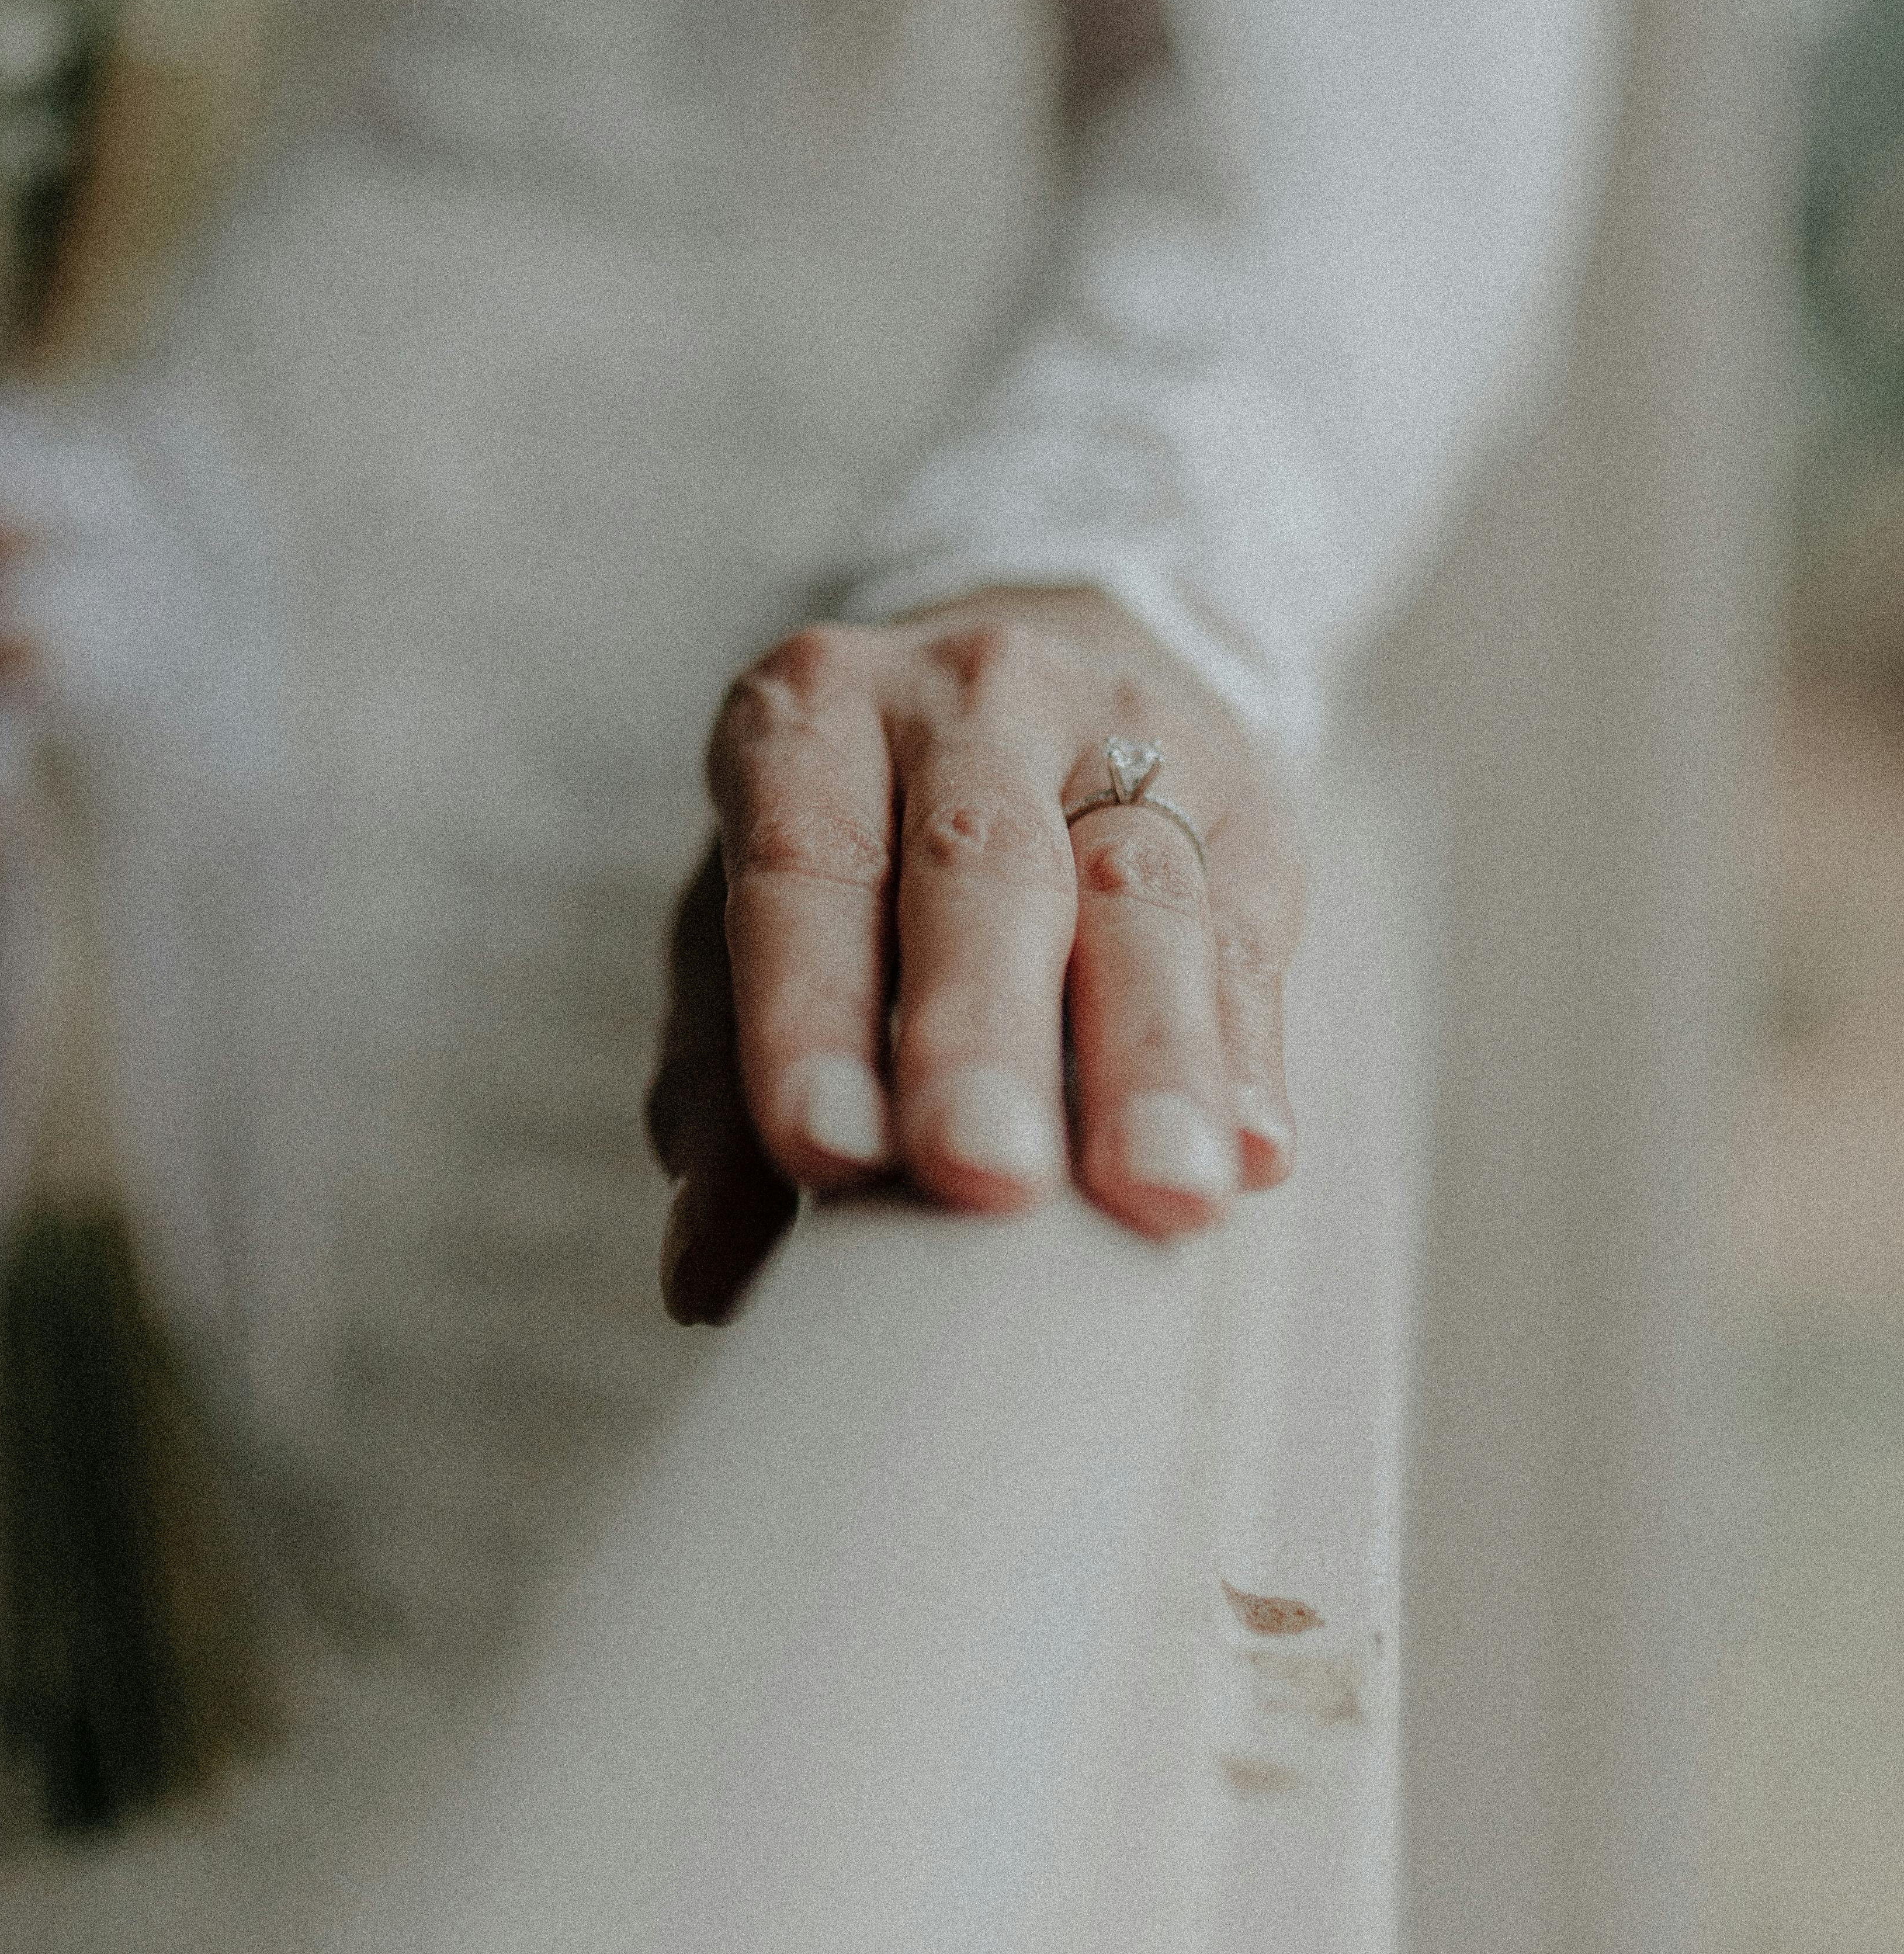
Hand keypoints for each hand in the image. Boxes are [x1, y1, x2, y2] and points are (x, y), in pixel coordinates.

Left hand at [647, 587, 1303, 1324]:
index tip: (825, 1146)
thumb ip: (723, 1089)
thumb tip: (705, 1280)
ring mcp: (1120, 732)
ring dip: (1148, 1057)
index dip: (811, 1007)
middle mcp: (967, 697)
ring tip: (1156, 1192)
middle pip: (979, 865)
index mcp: (814, 714)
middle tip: (980, 1172)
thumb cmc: (869, 834)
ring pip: (1139, 893)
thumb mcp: (760, 918)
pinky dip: (1246, 1049)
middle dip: (981, 1030)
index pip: (806, 862)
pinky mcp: (1242, 801)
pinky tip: (1248, 1151)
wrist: (1046, 673)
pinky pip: (1245, 930)